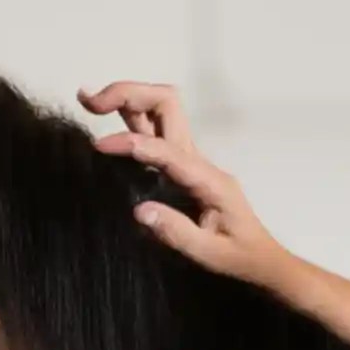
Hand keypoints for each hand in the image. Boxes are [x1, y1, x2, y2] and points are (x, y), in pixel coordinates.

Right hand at [78, 81, 291, 284]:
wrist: (259, 256)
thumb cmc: (237, 254)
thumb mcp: (208, 253)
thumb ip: (175, 231)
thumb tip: (139, 210)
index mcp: (208, 178)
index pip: (167, 149)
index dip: (132, 143)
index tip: (100, 146)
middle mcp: (199, 159)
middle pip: (166, 104)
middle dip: (129, 94)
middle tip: (92, 101)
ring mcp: (190, 158)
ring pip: (160, 110)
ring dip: (128, 98)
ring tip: (90, 100)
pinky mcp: (181, 164)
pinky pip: (155, 130)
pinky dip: (130, 116)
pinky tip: (107, 120)